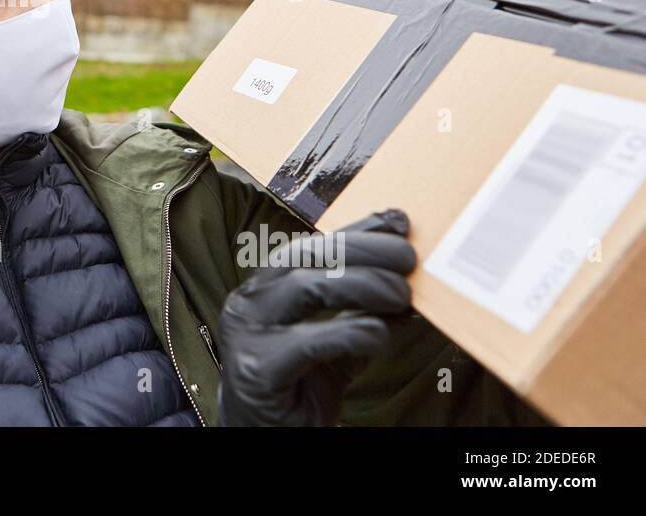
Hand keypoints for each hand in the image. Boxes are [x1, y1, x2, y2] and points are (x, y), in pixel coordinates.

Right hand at [214, 208, 415, 426]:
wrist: (262, 434)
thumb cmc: (298, 382)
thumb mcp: (334, 338)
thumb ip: (359, 309)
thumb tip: (407, 279)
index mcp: (265, 286)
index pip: (312, 245)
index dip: (357, 230)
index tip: (399, 222)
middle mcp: (250, 301)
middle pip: (308, 256)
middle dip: (365, 250)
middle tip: (409, 260)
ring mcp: (248, 334)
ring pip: (306, 287)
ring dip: (363, 285)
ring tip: (401, 295)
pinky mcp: (257, 370)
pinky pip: (309, 342)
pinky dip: (350, 333)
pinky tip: (378, 335)